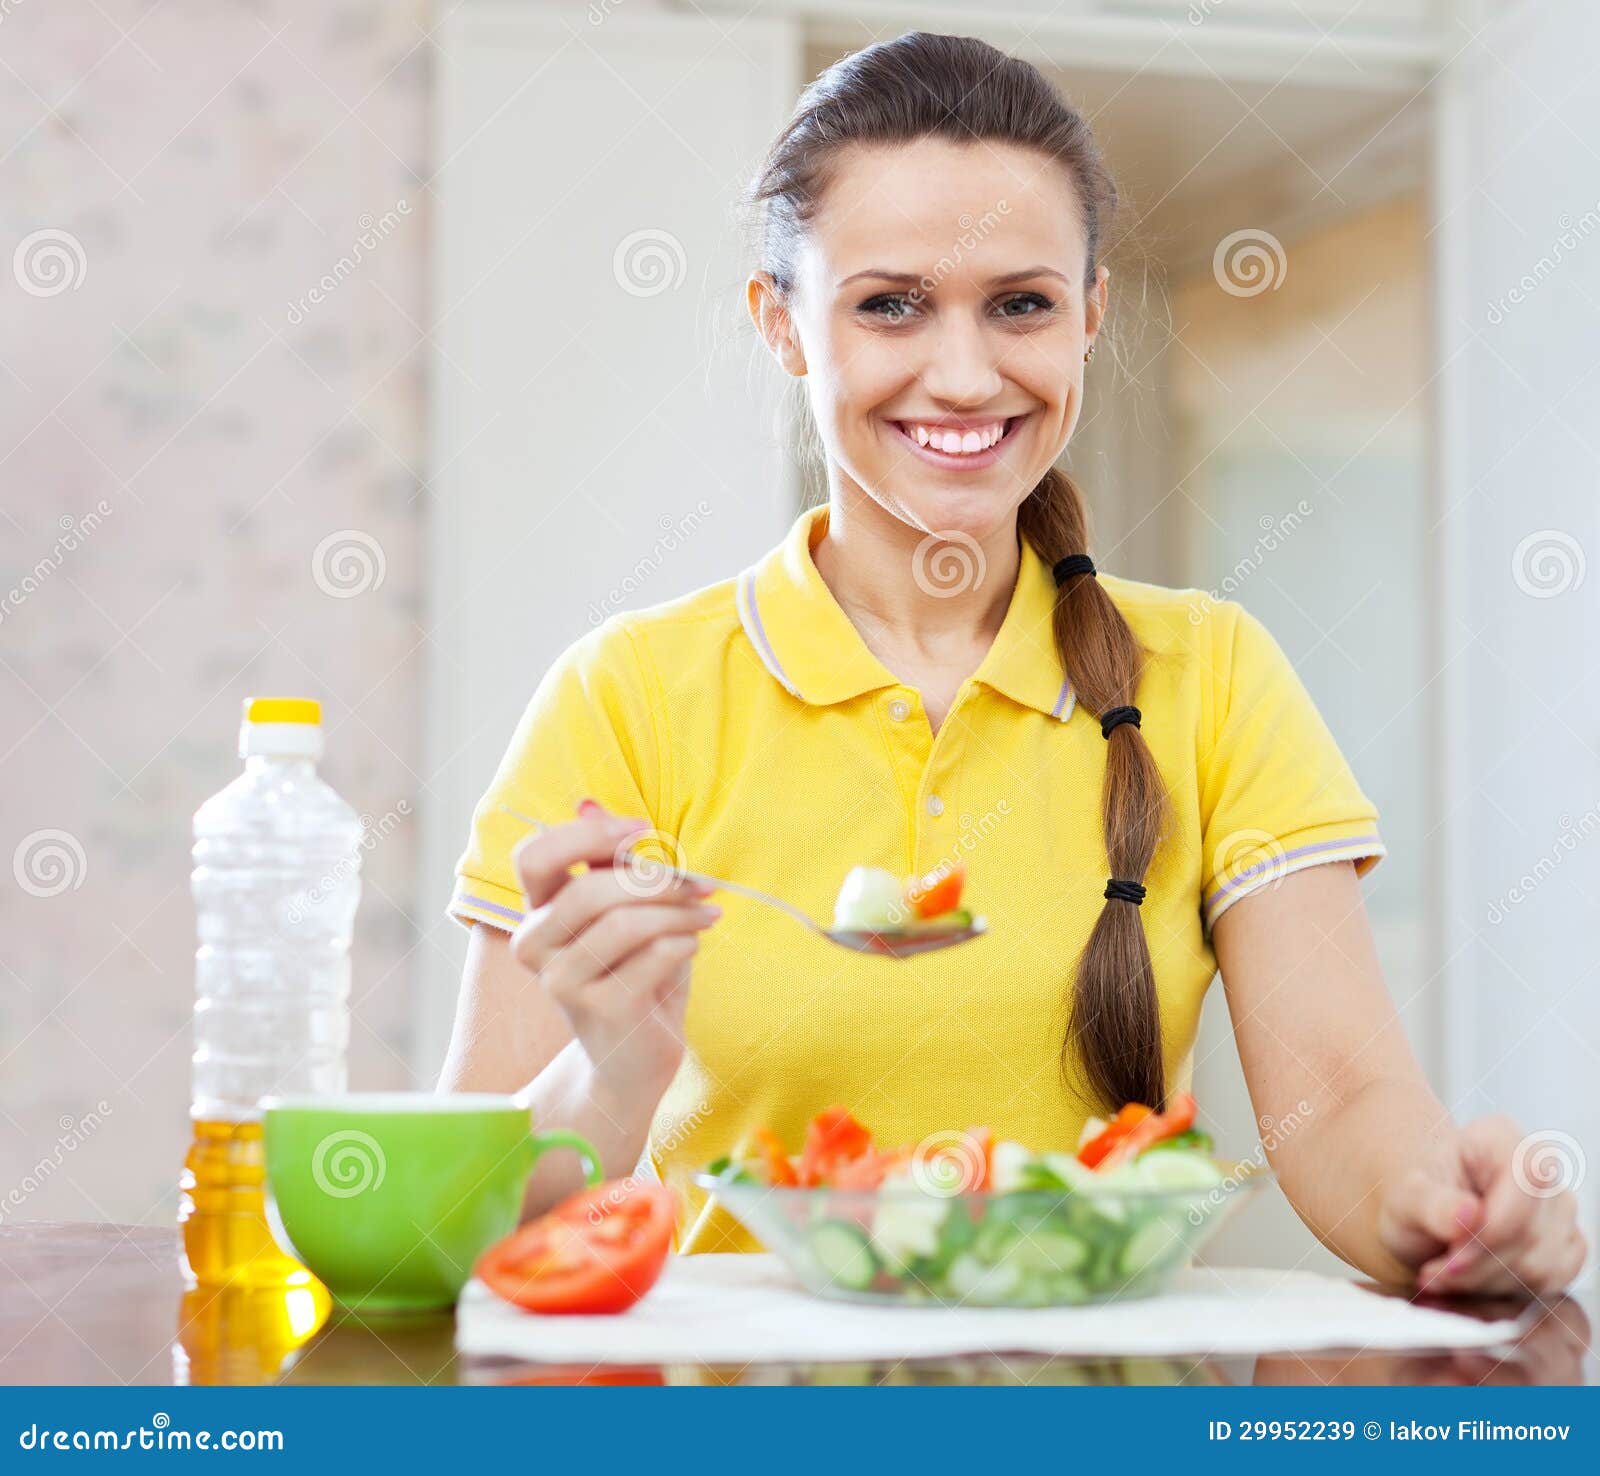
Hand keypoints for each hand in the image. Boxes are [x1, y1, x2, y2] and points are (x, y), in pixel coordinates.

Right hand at [509, 801, 717, 1106]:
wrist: (633, 1059)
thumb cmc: (633, 972)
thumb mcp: (624, 911)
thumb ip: (610, 864)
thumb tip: (588, 802)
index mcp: (537, 912)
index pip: (534, 857)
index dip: (587, 835)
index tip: (642, 829)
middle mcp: (536, 947)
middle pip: (589, 889)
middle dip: (657, 879)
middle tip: (702, 884)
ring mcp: (562, 984)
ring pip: (627, 923)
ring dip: (680, 912)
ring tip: (708, 915)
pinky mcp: (601, 1012)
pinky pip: (653, 957)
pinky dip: (684, 943)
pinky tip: (692, 946)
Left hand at [1376, 1115, 1587, 1297]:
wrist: (1423, 1220)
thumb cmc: (1416, 1201)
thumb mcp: (1405, 1200)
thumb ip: (1431, 1204)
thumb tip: (1467, 1213)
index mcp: (1499, 1136)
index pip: (1525, 1180)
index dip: (1492, 1229)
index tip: (1451, 1259)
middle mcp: (1539, 1167)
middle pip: (1530, 1232)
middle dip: (1480, 1264)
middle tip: (1437, 1274)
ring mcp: (1560, 1207)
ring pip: (1542, 1264)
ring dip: (1489, 1282)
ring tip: (1447, 1274)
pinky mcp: (1568, 1244)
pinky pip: (1554, 1281)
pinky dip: (1510, 1291)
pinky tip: (1474, 1281)